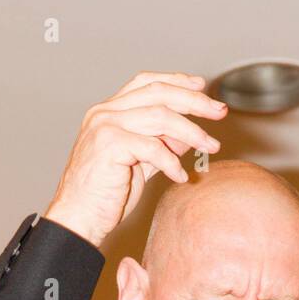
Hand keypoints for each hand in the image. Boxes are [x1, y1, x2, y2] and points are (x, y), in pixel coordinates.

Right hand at [42, 71, 227, 247]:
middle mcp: (104, 112)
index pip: (147, 83)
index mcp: (109, 111)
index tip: (202, 86)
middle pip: (159, 93)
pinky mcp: (109, 145)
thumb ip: (160, 145)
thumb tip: (188, 135)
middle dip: (194, 100)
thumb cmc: (103, 196)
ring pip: (160, 117)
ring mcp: (105, 126)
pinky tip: (180, 176)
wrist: (78, 219)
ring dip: (192, 131)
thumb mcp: (139, 165)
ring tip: (210, 147)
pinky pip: (152, 147)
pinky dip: (172, 161)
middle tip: (220, 112)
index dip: (177, 81)